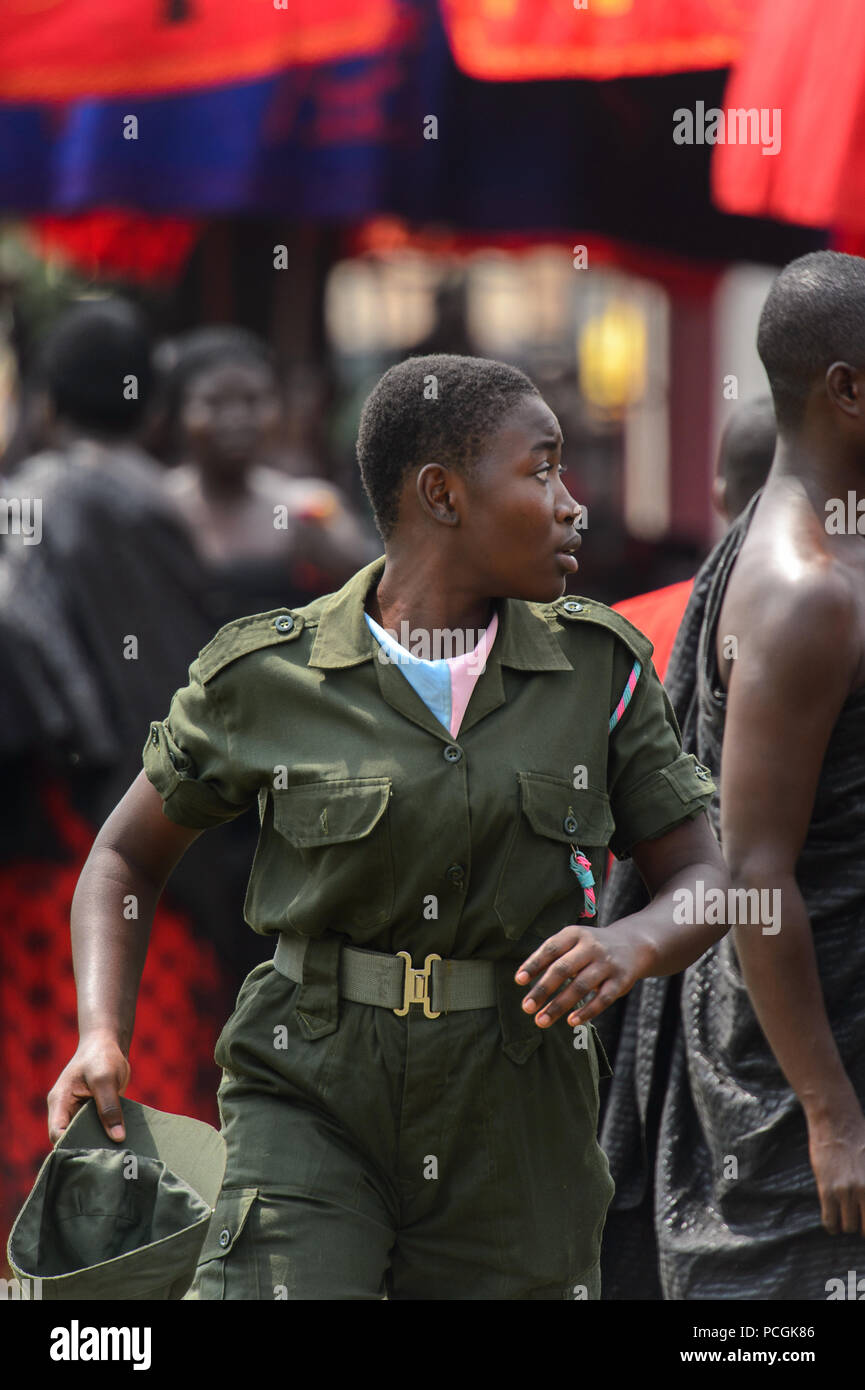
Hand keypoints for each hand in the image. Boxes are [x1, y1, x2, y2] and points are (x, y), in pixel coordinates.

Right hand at [47, 1032, 130, 1145]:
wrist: (108, 1044)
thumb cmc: (102, 1056)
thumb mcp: (105, 1080)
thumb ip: (109, 1108)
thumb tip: (117, 1137)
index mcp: (60, 1102)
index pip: (57, 1133)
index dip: (70, 1146)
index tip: (91, 1154)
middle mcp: (66, 1110)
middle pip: (71, 1138)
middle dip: (86, 1148)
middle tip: (107, 1158)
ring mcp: (80, 1112)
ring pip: (85, 1136)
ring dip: (99, 1143)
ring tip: (116, 1154)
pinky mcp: (93, 1112)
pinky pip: (97, 1129)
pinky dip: (107, 1135)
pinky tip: (122, 1143)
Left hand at [514, 924, 643, 1028]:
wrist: (633, 945)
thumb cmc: (590, 947)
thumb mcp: (573, 941)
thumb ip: (551, 956)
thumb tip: (522, 979)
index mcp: (575, 934)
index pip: (551, 948)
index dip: (534, 964)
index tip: (519, 980)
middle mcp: (591, 947)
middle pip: (563, 969)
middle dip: (543, 989)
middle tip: (526, 1007)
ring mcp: (607, 963)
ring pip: (581, 986)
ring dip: (559, 1006)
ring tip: (541, 1020)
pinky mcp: (621, 981)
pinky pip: (603, 999)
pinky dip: (587, 1012)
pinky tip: (571, 1022)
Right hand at [806, 1105, 864, 1235]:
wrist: (836, 1120)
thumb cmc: (860, 1137)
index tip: (864, 1218)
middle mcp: (864, 1190)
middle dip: (862, 1226)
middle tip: (858, 1219)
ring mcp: (845, 1191)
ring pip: (848, 1226)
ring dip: (847, 1224)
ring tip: (844, 1216)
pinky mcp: (827, 1188)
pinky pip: (830, 1220)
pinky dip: (832, 1225)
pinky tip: (832, 1221)